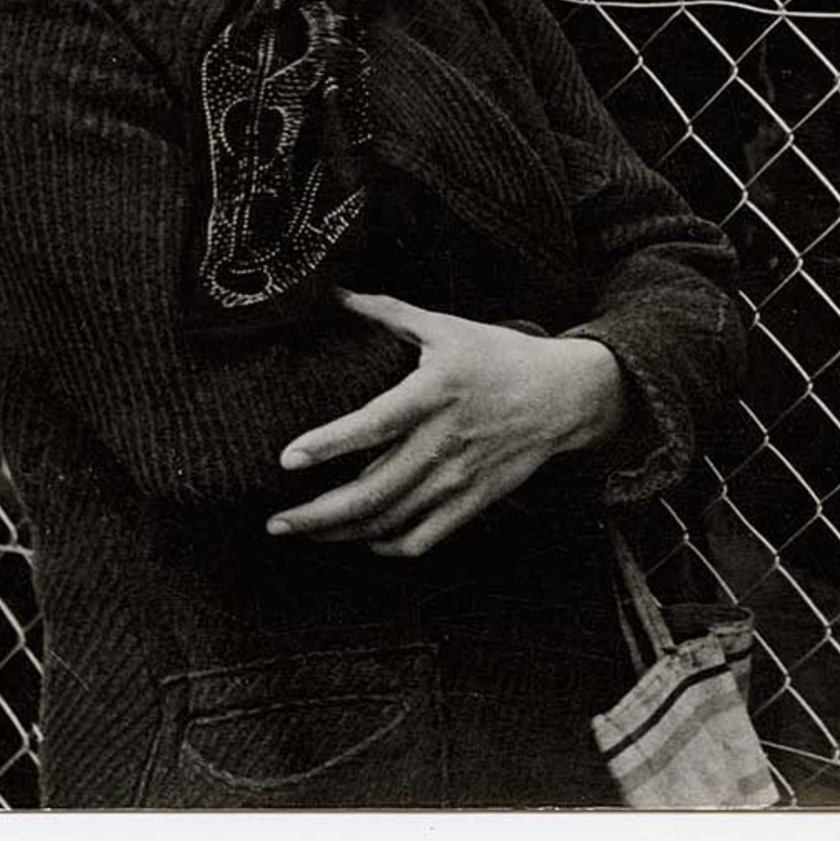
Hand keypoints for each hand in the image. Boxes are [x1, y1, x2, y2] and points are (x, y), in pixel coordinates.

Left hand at [265, 290, 625, 557]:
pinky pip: (426, 537)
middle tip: (275, 522)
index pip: (373, 425)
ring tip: (304, 532)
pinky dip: (391, 546)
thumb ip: (390, 313)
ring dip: (342, 534)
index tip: (287, 459)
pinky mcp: (475, 500)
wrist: (564, 395)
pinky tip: (367, 541)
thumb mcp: (447, 327)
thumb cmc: (501, 356)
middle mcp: (444, 441)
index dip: (328, 444)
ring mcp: (460, 477)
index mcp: (435, 393)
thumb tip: (339, 294)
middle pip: (372, 491)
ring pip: (391, 520)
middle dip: (317, 514)